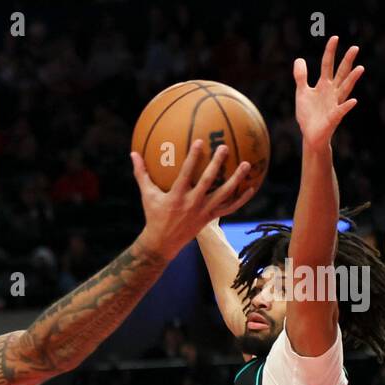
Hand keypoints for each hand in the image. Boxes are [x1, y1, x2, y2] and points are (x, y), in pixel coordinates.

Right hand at [133, 141, 253, 260]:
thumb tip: (133, 154)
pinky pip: (230, 208)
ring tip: (247, 164)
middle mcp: (192, 203)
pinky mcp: (210, 218)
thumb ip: (141, 174)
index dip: (193, 157)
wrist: (162, 243)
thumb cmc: (154, 215)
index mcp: (177, 196)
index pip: (187, 173)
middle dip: (217, 163)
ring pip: (224, 194)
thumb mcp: (147, 195)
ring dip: (236, 179)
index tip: (200, 141)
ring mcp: (203, 211)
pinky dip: (241, 199)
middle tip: (225, 147)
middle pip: (208, 181)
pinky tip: (251, 188)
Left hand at [294, 35, 363, 148]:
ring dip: (352, 80)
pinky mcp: (333, 118)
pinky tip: (353, 101)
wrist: (311, 135)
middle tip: (355, 47)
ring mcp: (334, 104)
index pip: (328, 65)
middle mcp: (332, 92)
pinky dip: (347, 106)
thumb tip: (299, 59)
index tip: (335, 38)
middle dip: (347, 61)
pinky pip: (341, 111)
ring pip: (345, 89)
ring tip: (360, 68)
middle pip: (341, 74)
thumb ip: (301, 77)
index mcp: (324, 85)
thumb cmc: (309, 114)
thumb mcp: (302, 93)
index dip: (330, 52)